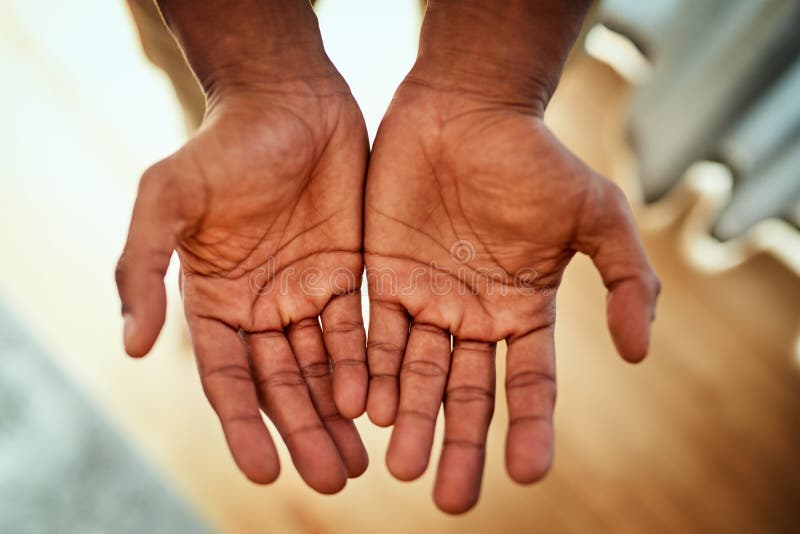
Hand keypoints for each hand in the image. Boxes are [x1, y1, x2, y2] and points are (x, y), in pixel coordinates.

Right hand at [115, 73, 369, 492]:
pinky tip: (377, 402)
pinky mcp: (350, 271)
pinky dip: (364, 367)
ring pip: (323, 367)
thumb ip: (142, 268)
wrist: (287, 100)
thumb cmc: (222, 146)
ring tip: (358, 461)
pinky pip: (358, 329)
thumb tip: (129, 346)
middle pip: (282, 384)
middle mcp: (261, 305)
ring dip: (337, 414)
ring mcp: (307, 290)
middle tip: (332, 478)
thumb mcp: (166, 199)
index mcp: (214, 300)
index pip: (228, 378)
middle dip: (304, 432)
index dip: (244, 426)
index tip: (265, 471)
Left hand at [364, 78, 658, 511]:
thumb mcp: (598, 215)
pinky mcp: (383, 275)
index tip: (526, 472)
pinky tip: (367, 409)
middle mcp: (473, 315)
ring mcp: (427, 298)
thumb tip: (639, 353)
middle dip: (460, 443)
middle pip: (467, 392)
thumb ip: (628, 280)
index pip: (529, 383)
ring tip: (402, 465)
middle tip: (451, 498)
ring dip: (410, 418)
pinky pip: (375, 332)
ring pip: (415, 372)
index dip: (529, 427)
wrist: (467, 109)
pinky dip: (371, 370)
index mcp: (523, 309)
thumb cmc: (535, 158)